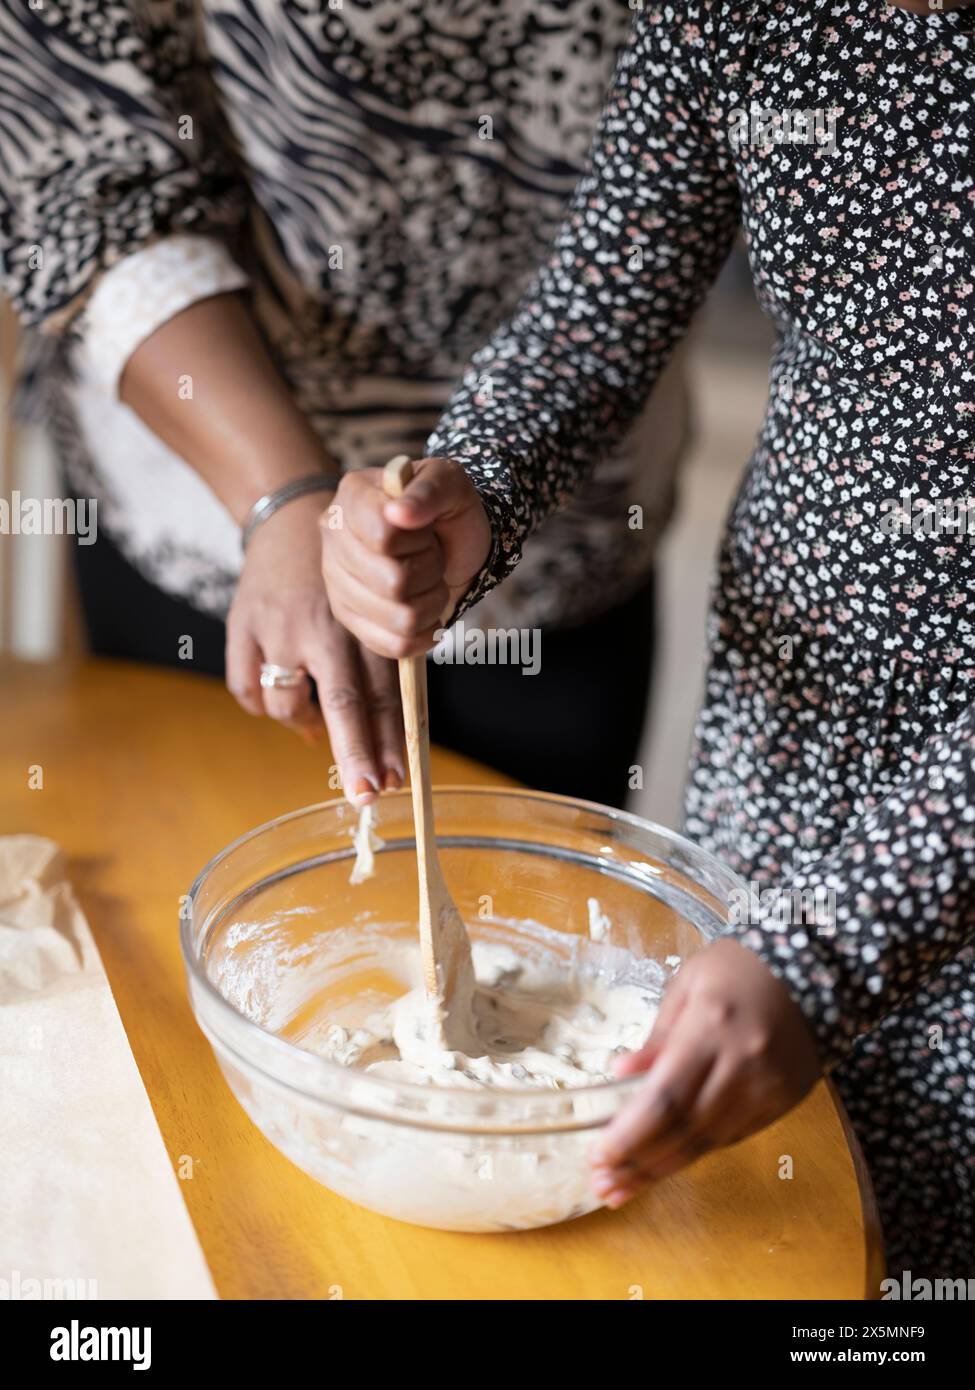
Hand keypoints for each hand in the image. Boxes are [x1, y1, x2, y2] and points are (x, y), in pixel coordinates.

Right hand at [225, 494, 403, 802]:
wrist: (289, 515)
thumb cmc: (342, 573)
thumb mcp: (370, 606)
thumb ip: (378, 663)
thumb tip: (380, 734)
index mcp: (363, 625)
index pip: (385, 694)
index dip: (391, 741)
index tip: (397, 781)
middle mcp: (325, 628)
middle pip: (344, 704)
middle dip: (357, 755)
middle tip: (367, 797)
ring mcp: (279, 628)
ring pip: (288, 703)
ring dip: (305, 727)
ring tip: (316, 731)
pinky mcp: (242, 625)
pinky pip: (245, 688)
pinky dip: (261, 705)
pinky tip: (277, 704)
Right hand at [320, 457, 491, 659]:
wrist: (454, 541)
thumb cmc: (448, 509)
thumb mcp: (452, 484)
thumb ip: (430, 489)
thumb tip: (399, 512)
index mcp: (353, 496)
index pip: (384, 535)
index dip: (418, 538)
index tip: (425, 527)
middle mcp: (334, 538)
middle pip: (393, 581)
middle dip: (430, 570)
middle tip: (432, 553)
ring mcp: (337, 582)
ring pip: (399, 616)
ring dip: (432, 600)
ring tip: (429, 578)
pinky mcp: (349, 618)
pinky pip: (394, 645)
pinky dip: (424, 632)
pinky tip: (426, 610)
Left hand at [590, 939, 821, 1206]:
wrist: (813, 971)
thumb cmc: (738, 968)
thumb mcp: (688, 985)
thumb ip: (656, 1036)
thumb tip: (621, 1073)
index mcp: (710, 1027)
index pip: (665, 1097)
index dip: (630, 1134)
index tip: (599, 1155)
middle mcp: (742, 1064)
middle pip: (684, 1129)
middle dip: (639, 1162)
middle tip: (602, 1183)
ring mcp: (767, 1088)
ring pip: (707, 1143)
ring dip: (662, 1169)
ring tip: (623, 1187)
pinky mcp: (781, 1101)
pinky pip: (731, 1137)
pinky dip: (695, 1152)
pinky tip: (665, 1163)